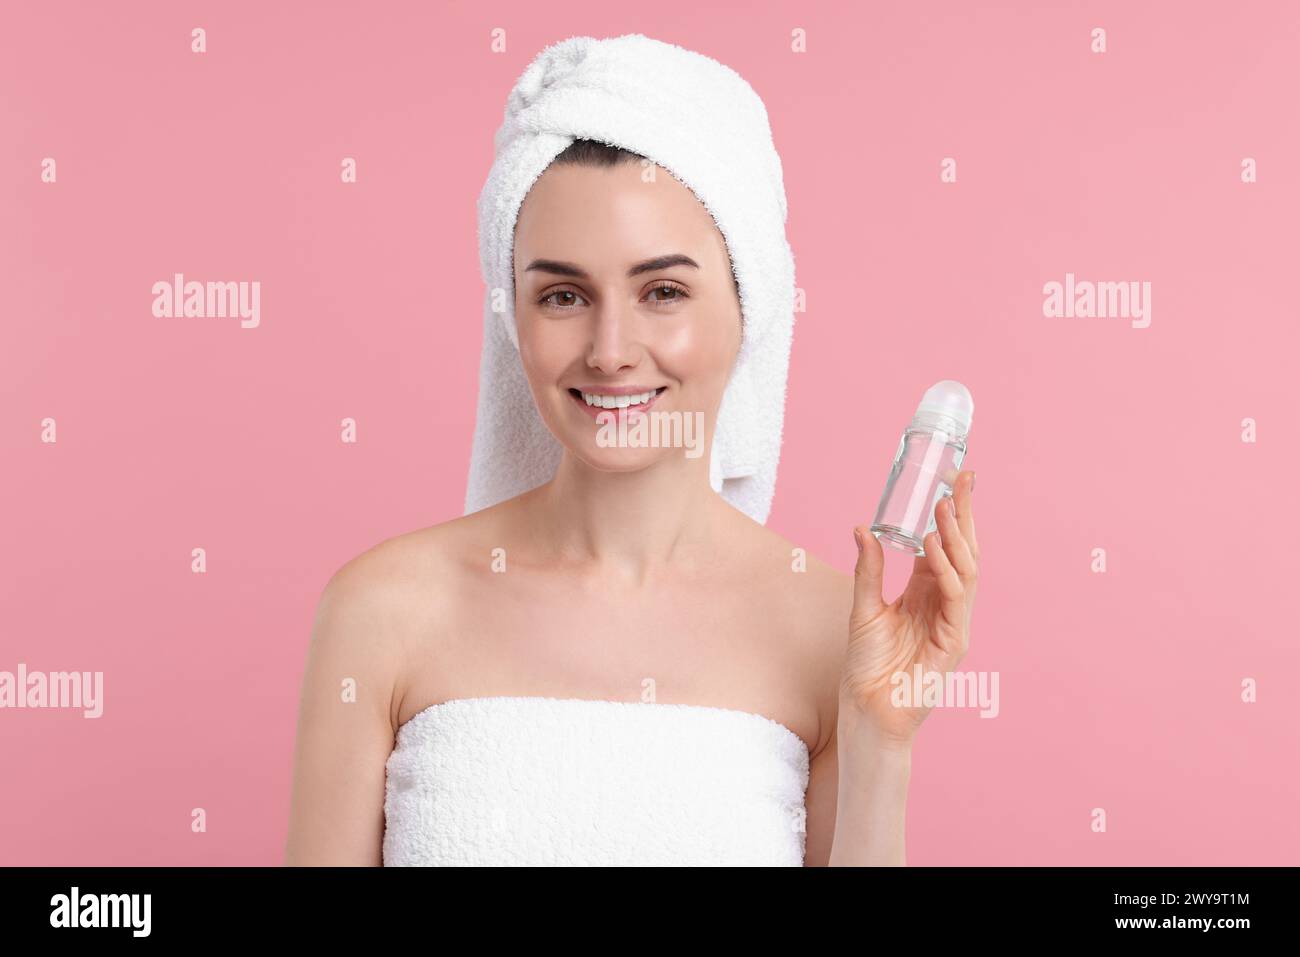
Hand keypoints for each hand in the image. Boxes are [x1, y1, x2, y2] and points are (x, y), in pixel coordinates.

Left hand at [841, 470, 979, 748]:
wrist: (868, 707)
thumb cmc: (868, 663)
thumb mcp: (864, 606)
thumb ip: (869, 569)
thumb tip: (863, 527)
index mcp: (926, 590)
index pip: (945, 544)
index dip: (951, 514)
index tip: (955, 480)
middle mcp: (945, 602)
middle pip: (963, 551)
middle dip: (964, 515)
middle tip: (963, 481)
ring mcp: (953, 621)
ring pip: (965, 571)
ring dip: (955, 538)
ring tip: (943, 508)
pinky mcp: (954, 642)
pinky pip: (955, 600)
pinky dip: (948, 573)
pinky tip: (935, 552)